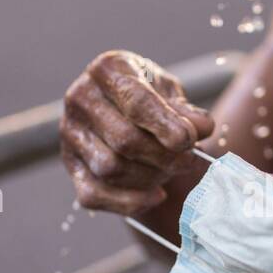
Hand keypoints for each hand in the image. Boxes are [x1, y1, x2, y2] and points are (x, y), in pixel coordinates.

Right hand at [60, 50, 213, 214]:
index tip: (189, 141)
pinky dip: (130, 202)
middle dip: (164, 157)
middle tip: (190, 161)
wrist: (128, 115)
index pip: (135, 101)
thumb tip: (201, 128)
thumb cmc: (153, 101)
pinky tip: (156, 195)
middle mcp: (80, 97)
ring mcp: (70, 133)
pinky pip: (94, 195)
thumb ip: (187, 112)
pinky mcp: (71, 165)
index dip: (165, 125)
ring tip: (171, 170)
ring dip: (150, 177)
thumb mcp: (172, 96)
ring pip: (111, 168)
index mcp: (108, 69)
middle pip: (124, 140)